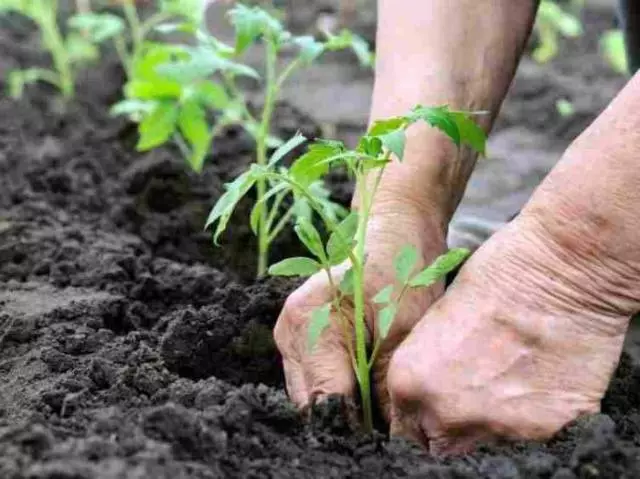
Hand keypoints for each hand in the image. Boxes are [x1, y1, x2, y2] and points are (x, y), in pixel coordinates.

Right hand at [274, 203, 446, 416]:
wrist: (394, 230)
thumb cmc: (402, 269)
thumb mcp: (403, 330)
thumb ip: (387, 387)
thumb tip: (389, 436)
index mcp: (310, 323)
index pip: (325, 401)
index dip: (355, 426)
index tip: (384, 435)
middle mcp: (290, 330)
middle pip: (311, 402)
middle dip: (346, 419)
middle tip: (384, 425)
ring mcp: (290, 333)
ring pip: (310, 393)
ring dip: (341, 404)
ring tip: (376, 403)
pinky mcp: (299, 336)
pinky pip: (313, 377)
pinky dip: (338, 387)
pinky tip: (364, 384)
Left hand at [387, 211, 631, 453]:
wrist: (560, 269)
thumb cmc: (493, 274)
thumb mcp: (437, 319)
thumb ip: (428, 366)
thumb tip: (432, 390)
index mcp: (410, 382)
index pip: (405, 428)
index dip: (420, 417)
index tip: (434, 406)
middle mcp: (446, 412)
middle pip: (441, 443)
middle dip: (451, 424)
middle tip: (472, 392)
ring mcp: (496, 425)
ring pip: (486, 440)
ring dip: (492, 418)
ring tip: (510, 374)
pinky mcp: (545, 428)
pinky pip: (531, 433)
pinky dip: (535, 412)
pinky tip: (540, 374)